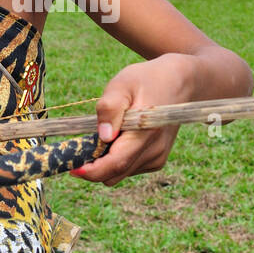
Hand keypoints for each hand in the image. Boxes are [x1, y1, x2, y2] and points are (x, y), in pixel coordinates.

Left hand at [71, 54, 192, 186]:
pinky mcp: (157, 160)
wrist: (180, 82)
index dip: (91, 171)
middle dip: (93, 166)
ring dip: (105, 162)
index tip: (72, 168)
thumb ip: (110, 108)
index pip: (116, 163)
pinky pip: (129, 168)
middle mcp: (154, 151)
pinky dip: (117, 159)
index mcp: (145, 133)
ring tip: (104, 135)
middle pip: (115, 173)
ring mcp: (157, 157)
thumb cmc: (147, 79)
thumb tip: (103, 137)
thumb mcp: (123, 83)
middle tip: (80, 146)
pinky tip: (119, 138)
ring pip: (120, 173)